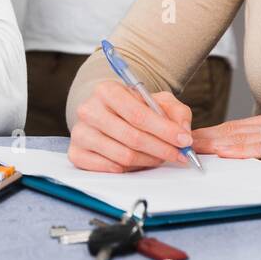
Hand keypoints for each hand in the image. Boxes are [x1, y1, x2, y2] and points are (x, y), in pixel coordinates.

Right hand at [68, 79, 193, 171]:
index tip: (184, 140)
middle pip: (131, 138)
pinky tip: (140, 162)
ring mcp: (80, 133)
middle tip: (180, 155)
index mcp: (107, 90)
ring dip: (148, 160)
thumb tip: (183, 132)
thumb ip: (176, 112)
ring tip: (160, 157)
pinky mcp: (76, 153)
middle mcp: (89, 110)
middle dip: (161, 149)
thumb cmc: (134, 107)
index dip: (164, 130)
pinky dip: (129, 169)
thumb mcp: (157, 101)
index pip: (138, 115)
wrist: (106, 113)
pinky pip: (108, 168)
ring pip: (122, 156)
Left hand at [192, 106, 260, 166]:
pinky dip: (240, 150)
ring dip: (214, 142)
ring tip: (189, 146)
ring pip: (242, 136)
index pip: (239, 126)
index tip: (191, 137)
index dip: (213, 132)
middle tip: (177, 140)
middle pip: (233, 129)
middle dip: (204, 136)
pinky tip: (224, 153)